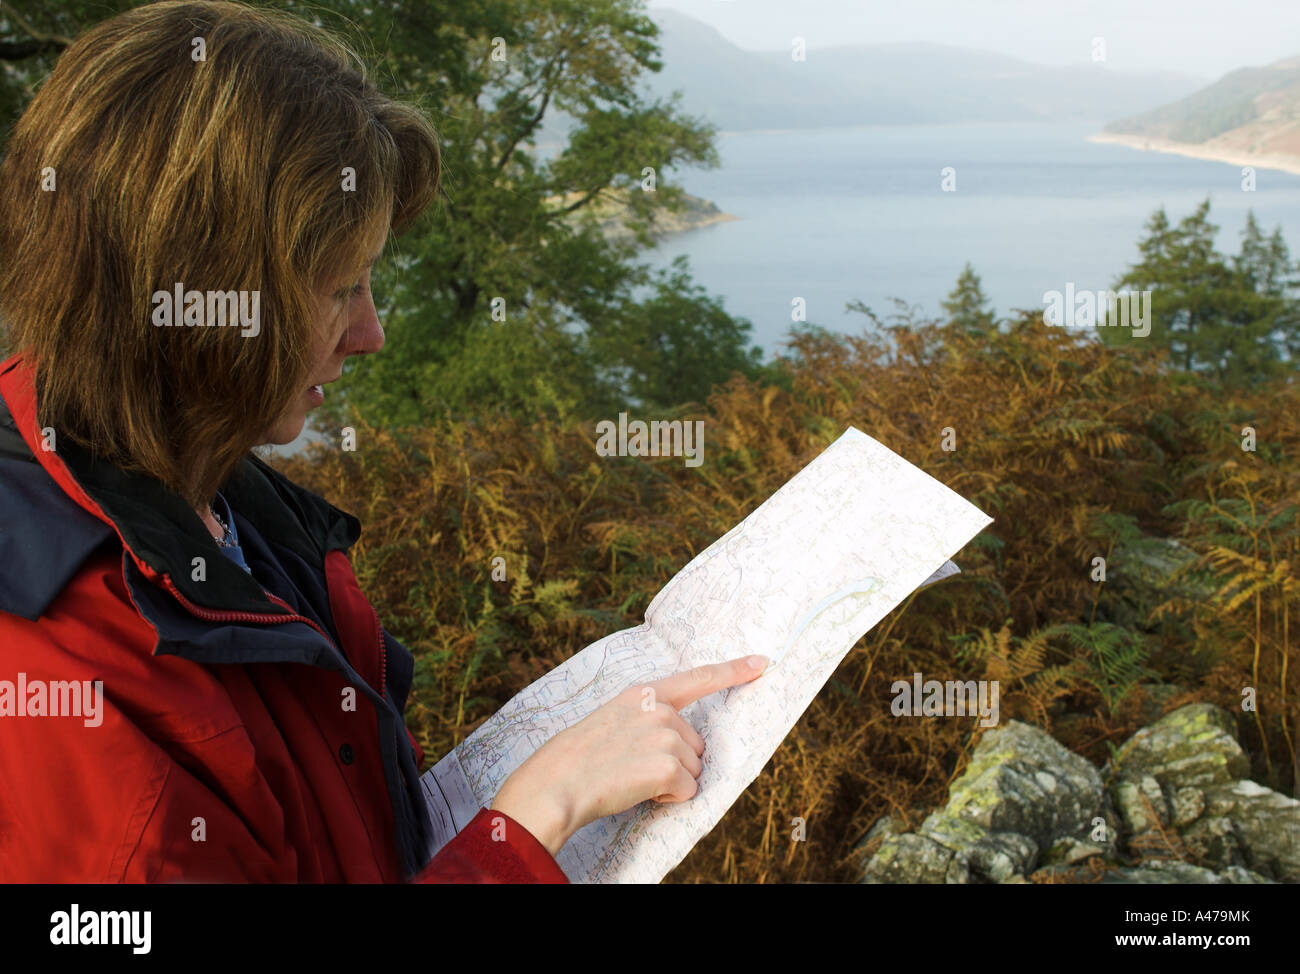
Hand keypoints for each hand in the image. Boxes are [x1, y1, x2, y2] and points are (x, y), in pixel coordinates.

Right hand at [491, 654, 769, 856]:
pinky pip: (687, 791)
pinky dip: (668, 800)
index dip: (733, 670)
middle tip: (632, 768)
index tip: (762, 662)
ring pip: (693, 770)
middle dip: (674, 763)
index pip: (696, 678)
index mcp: (642, 694)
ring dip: (669, 783)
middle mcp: (659, 709)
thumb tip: (679, 747)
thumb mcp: (610, 721)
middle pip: (695, 745)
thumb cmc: (575, 760)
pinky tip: (638, 792)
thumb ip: (644, 721)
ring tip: (629, 778)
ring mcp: (666, 736)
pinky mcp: (669, 766)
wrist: (557, 783)